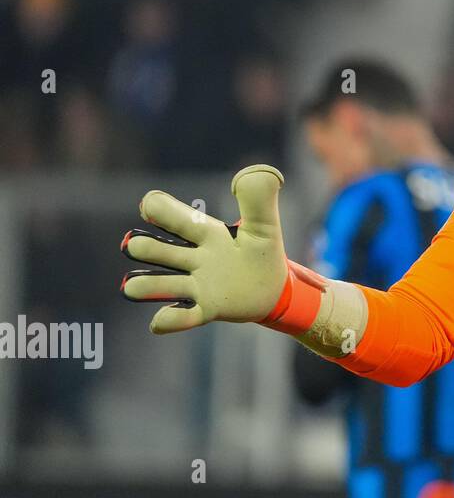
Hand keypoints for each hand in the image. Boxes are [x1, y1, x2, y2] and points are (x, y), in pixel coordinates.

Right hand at [121, 164, 291, 334]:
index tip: (149, 205)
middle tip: (134, 246)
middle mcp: (195, 259)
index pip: (179, 218)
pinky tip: (159, 322)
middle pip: (162, 251)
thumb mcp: (265, 224)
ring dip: (147, 286)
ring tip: (132, 287)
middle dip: (147, 248)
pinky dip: (169, 320)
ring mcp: (198, 286)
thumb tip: (246, 175)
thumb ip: (259, 198)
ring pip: (164, 285)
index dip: (163, 210)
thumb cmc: (264, 253)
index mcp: (207, 234)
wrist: (276, 291)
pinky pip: (182, 318)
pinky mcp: (206, 310)